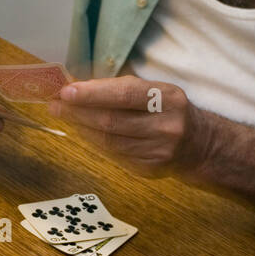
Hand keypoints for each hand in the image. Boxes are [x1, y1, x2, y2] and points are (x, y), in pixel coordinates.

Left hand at [48, 76, 213, 176]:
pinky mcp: (149, 169)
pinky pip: (113, 154)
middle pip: (112, 121)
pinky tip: (83, 131)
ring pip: (109, 141)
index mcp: (168, 98)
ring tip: (65, 115)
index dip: (92, 93)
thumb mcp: (154, 90)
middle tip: (55, 104)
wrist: (199, 144)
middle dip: (78, 112)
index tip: (66, 91)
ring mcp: (158, 151)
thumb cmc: (167, 109)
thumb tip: (76, 86)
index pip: (124, 94)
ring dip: (81, 128)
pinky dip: (94, 141)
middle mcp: (166, 126)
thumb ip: (119, 87)